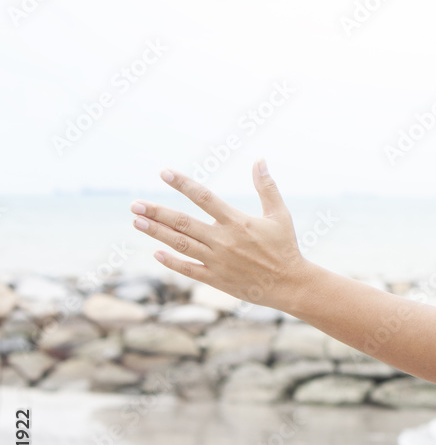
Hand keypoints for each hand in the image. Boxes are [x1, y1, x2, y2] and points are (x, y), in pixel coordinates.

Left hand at [130, 159, 308, 310]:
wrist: (290, 284)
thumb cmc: (285, 247)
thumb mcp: (280, 214)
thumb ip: (267, 187)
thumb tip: (260, 160)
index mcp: (237, 222)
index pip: (204, 197)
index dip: (183, 184)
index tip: (164, 173)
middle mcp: (223, 240)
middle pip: (183, 222)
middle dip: (157, 212)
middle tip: (135, 204)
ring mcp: (218, 261)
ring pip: (180, 244)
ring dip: (157, 233)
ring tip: (137, 222)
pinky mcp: (217, 279)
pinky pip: (189, 270)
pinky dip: (171, 262)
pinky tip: (156, 253)